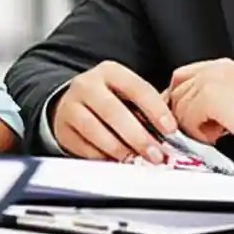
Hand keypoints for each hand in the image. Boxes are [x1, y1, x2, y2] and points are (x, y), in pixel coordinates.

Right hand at [50, 61, 180, 162]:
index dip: (155, 109)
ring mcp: (71, 106)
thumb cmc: (110, 100)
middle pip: (113, 111)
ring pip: (94, 130)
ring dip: (119, 149)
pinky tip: (116, 162)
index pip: (136, 87)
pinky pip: (83, 146)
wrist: (72, 103)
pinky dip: (102, 157)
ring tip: (136, 160)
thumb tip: (170, 134)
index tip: (170, 129)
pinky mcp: (62, 129)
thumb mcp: (127, 93)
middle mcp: (87, 85)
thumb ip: (146, 108)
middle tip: (155, 154)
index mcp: (110, 72)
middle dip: (137, 136)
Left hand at [165, 59, 233, 155]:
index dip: (178, 99)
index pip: (181, 76)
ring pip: (179, 106)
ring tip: (216, 132)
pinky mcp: (211, 96)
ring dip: (192, 126)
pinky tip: (218, 134)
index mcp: (222, 67)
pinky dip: (198, 132)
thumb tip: (185, 112)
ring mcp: (212, 80)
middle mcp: (216, 68)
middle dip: (183, 115)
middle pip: (176, 91)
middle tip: (201, 130)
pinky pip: (186, 117)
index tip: (183, 117)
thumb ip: (211, 99)